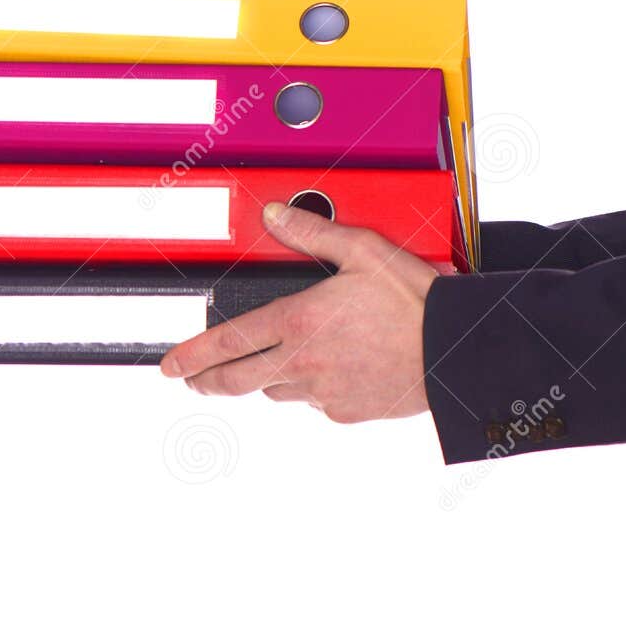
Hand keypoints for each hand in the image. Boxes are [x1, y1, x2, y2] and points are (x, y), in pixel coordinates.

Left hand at [157, 200, 438, 422]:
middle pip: (237, 381)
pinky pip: (317, 402)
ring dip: (268, 379)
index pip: (228, 342)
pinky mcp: (346, 411)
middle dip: (209, 380)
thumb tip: (276, 215)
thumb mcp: (365, 249)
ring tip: (274, 365)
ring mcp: (324, 392)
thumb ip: (314, 232)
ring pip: (278, 391)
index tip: (171, 365)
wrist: (453, 347)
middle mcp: (304, 362)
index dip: (192, 356)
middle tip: (195, 379)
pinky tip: (330, 371)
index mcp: (301, 320)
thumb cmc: (415, 300)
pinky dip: (314, 388)